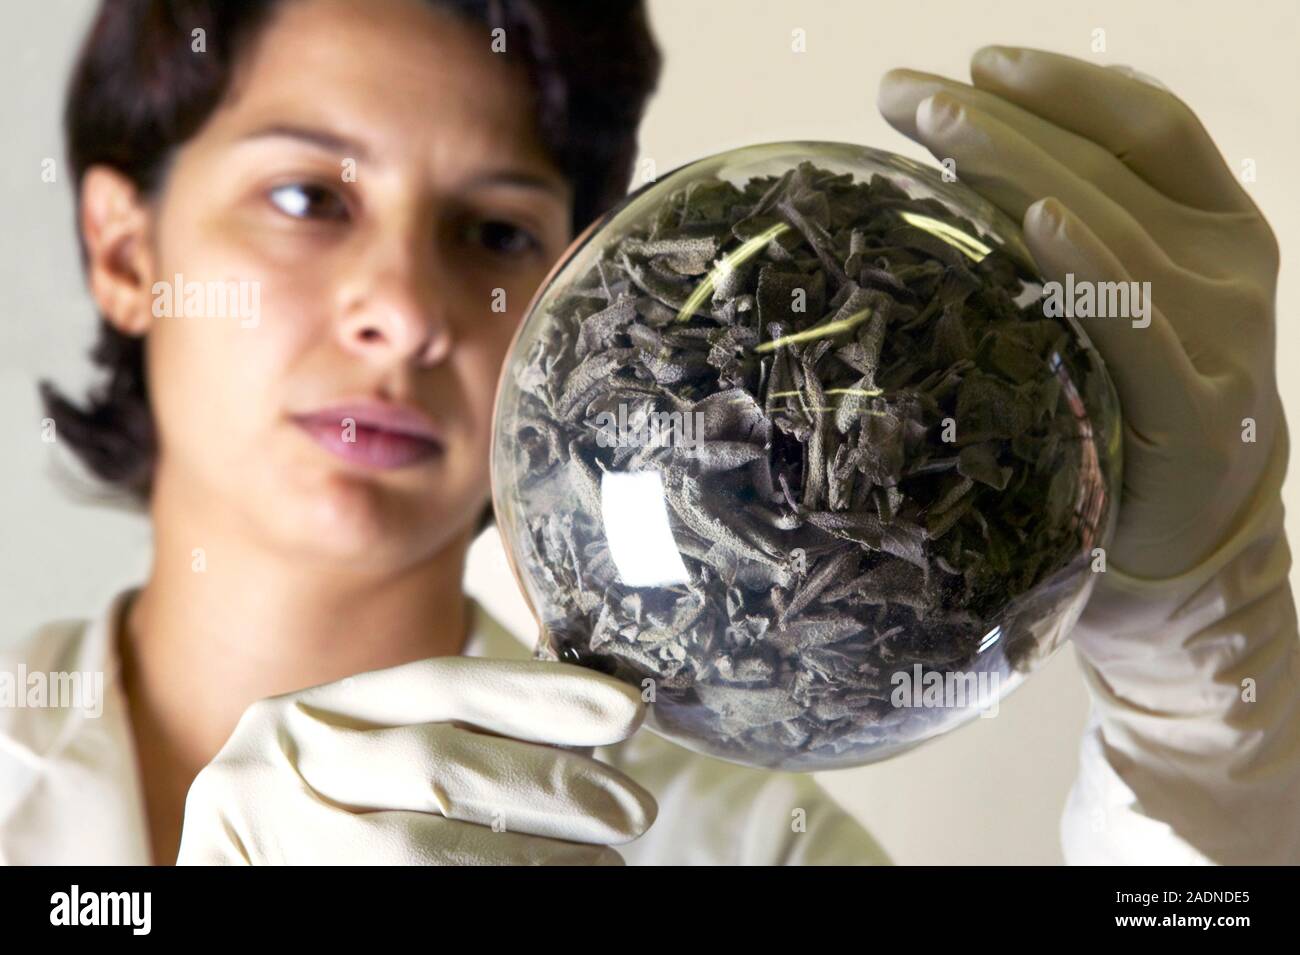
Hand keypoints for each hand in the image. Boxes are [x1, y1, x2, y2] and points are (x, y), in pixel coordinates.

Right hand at [176, 656, 656, 863]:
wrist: (230, 883)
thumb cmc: (316, 829)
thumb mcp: (365, 770)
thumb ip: (449, 748)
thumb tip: (585, 742)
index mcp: (313, 714)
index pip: (440, 685)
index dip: (537, 693)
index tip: (623, 710)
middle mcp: (281, 762)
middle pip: (436, 762)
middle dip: (548, 782)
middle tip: (631, 808)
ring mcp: (263, 833)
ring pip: (416, 845)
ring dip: (526, 856)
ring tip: (602, 864)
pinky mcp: (262, 890)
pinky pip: (395, 895)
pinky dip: (480, 892)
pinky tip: (537, 894)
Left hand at [876, 46, 1283, 581]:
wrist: (1191, 546)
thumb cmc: (1131, 414)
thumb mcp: (1118, 310)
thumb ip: (1070, 241)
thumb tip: (950, 172)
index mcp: (1218, 228)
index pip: (1147, 127)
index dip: (1066, 85)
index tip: (977, 61)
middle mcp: (1230, 269)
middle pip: (1105, 169)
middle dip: (997, 119)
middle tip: (901, 92)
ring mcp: (1223, 339)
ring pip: (1111, 229)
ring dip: (1014, 167)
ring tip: (929, 127)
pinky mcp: (1198, 415)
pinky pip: (1138, 330)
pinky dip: (1088, 269)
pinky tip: (1033, 222)